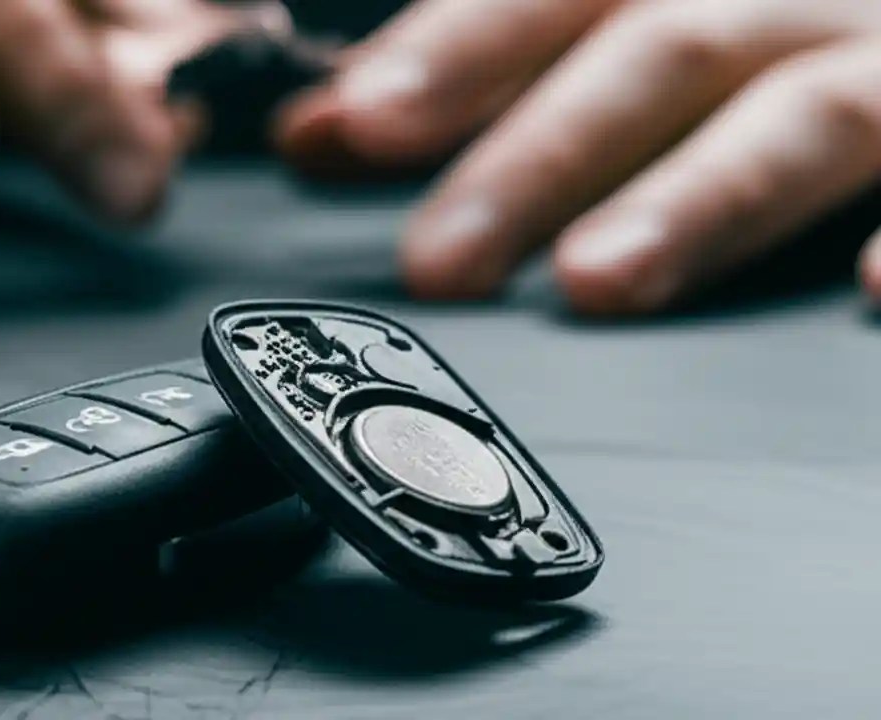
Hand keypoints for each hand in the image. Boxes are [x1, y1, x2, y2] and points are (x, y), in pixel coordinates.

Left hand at [277, 0, 880, 313]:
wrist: (876, 17)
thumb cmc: (743, 21)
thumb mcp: (604, 22)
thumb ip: (467, 74)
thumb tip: (315, 132)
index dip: (455, 49)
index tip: (357, 121)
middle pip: (658, 49)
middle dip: (539, 153)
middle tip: (440, 258)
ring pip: (801, 114)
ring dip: (696, 196)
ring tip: (595, 278)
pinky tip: (869, 287)